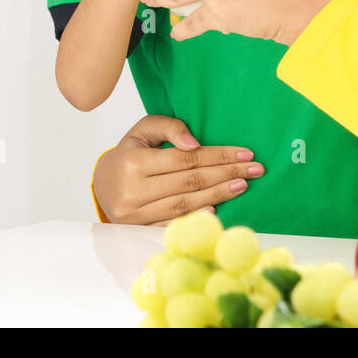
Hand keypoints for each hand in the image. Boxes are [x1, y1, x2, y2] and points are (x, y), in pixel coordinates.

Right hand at [92, 115, 264, 224]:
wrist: (102, 185)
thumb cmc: (129, 153)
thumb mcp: (143, 130)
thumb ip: (169, 128)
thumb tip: (196, 145)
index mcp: (134, 162)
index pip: (186, 159)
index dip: (218, 156)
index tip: (245, 154)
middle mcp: (134, 190)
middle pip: (190, 182)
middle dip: (226, 174)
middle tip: (254, 170)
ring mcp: (136, 214)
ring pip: (185, 204)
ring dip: (218, 195)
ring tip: (242, 185)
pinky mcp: (140, 229)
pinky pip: (173, 224)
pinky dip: (197, 217)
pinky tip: (218, 209)